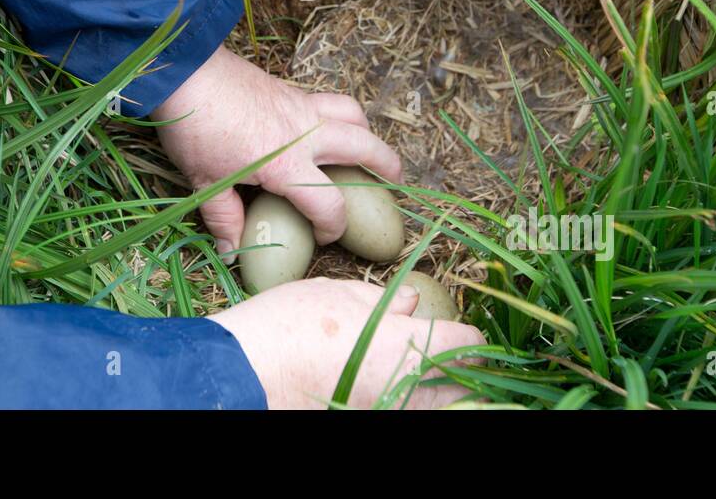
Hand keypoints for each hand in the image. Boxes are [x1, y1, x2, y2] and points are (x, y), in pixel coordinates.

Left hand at [152, 46, 400, 253]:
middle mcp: (305, 132)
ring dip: (367, 132)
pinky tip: (322, 128)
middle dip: (386, 167)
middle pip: (364, 147)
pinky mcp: (289, 89)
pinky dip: (338, 114)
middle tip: (393, 183)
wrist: (185, 70)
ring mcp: (300, 105)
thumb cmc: (194, 128)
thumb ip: (224, 218)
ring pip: (353, 113)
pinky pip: (328, 100)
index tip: (323, 236)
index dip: (333, 226)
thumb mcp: (205, 182)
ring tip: (367, 148)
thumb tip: (232, 251)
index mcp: (287, 163)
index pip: (330, 204)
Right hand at [210, 278, 482, 408]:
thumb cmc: (290, 326)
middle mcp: (408, 391)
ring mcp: (388, 412)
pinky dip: (404, 400)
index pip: (469, 343)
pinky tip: (382, 382)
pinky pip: (402, 412)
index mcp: (409, 348)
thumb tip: (413, 302)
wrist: (247, 376)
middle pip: (466, 388)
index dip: (465, 330)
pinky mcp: (368, 420)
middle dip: (461, 369)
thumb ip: (385, 301)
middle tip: (441, 351)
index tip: (451, 323)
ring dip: (436, 390)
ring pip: (436, 407)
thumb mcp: (338, 296)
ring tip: (413, 368)